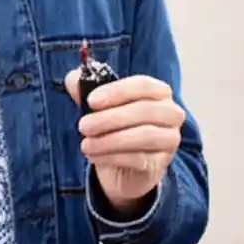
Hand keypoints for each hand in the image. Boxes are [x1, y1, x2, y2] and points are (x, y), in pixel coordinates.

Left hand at [65, 71, 185, 215]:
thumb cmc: (112, 126)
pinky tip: (93, 156)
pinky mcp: (161, 163)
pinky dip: (112, 156)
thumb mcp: (97, 105)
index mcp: (157, 92)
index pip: (143, 85)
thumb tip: (73, 79)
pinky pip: (139, 159)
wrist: (122, 165)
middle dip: (109, 118)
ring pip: (145, 136)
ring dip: (110, 140)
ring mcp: (170, 139)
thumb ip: (84, 88)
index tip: (91, 101)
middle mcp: (170, 113)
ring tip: (85, 145)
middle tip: (83, 126)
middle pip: (144, 111)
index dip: (117, 91)